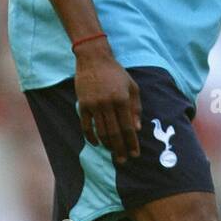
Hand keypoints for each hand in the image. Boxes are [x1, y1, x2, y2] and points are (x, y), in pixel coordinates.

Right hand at [74, 43, 141, 162]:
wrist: (94, 59)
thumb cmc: (116, 73)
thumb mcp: (132, 87)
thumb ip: (136, 108)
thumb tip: (137, 128)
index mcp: (123, 100)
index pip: (128, 127)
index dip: (132, 143)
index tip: (135, 154)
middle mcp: (108, 104)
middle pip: (115, 133)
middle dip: (120, 149)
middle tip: (124, 160)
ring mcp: (94, 105)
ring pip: (101, 131)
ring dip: (107, 145)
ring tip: (113, 153)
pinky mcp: (83, 105)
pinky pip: (86, 126)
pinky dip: (91, 137)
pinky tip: (97, 143)